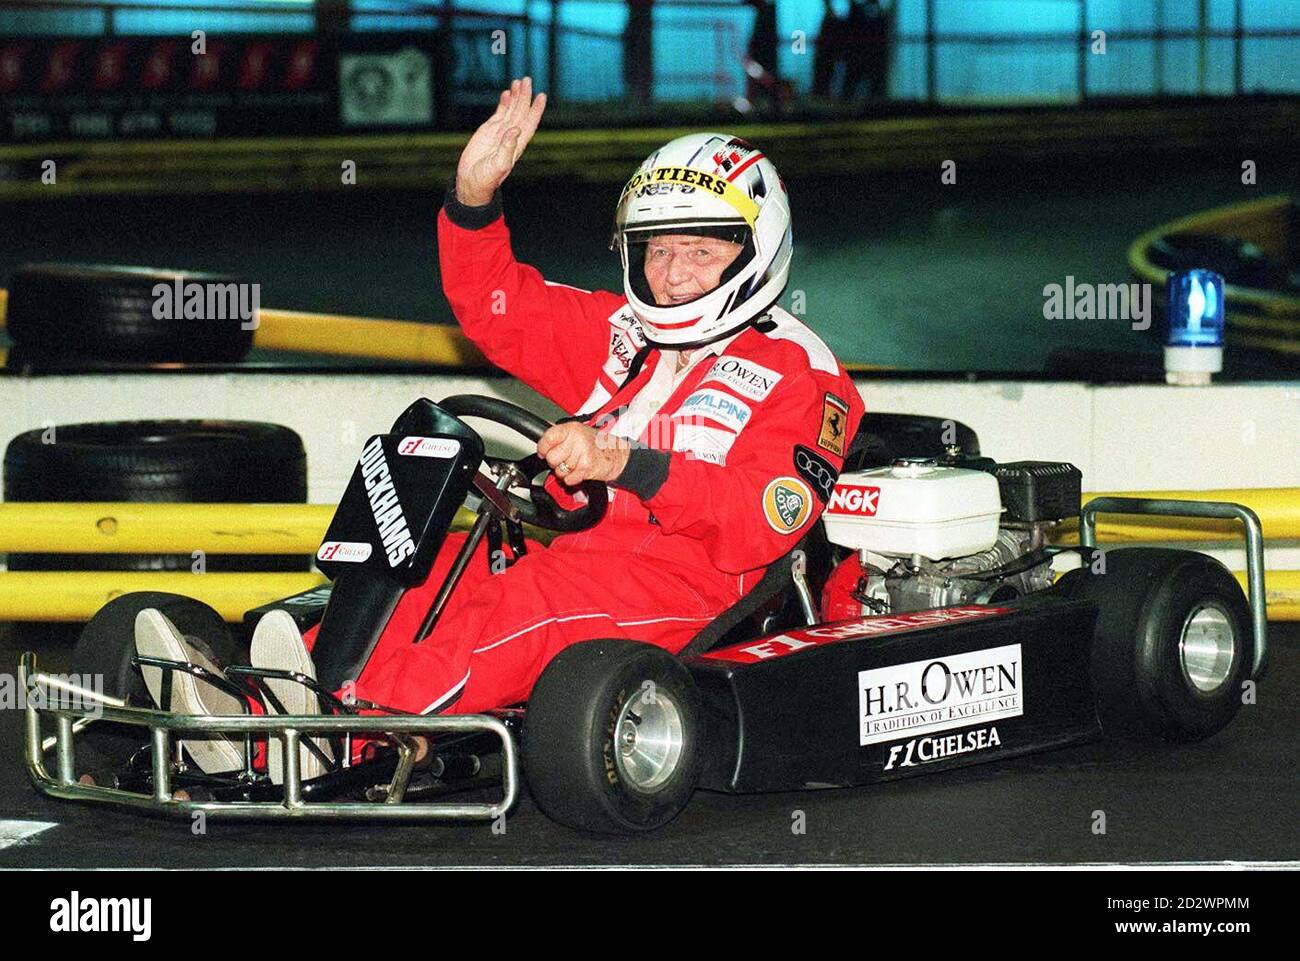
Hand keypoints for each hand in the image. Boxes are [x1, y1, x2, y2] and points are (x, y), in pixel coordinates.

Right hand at [455, 77, 546, 206]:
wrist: (471, 182)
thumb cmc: (486, 179)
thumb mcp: (498, 166)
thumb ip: (507, 148)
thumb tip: (515, 130)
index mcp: (517, 145)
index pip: (529, 123)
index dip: (536, 110)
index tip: (542, 96)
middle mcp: (511, 137)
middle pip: (521, 112)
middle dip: (525, 96)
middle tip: (527, 79)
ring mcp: (501, 133)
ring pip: (511, 110)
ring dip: (516, 97)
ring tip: (519, 82)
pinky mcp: (489, 131)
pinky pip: (500, 113)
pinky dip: (504, 103)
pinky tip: (507, 93)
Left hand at [537, 422, 630, 486]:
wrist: (618, 455)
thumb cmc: (598, 445)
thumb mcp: (579, 433)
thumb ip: (561, 436)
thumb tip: (542, 443)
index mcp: (572, 429)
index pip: (548, 438)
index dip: (543, 448)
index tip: (543, 452)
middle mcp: (577, 439)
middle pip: (551, 458)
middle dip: (556, 463)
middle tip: (566, 460)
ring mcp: (582, 453)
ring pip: (559, 470)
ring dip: (565, 472)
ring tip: (576, 465)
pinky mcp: (586, 467)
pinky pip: (568, 479)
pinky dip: (573, 479)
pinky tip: (580, 471)